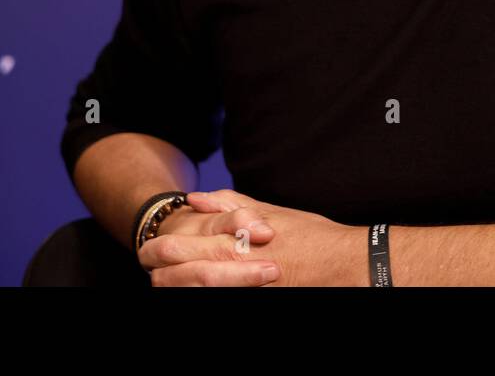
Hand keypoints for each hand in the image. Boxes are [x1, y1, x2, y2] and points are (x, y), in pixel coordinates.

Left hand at [140, 188, 363, 286]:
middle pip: (181, 273)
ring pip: (196, 287)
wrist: (345, 262)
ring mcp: (243, 281)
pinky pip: (220, 296)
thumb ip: (233, 205)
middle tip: (150, 269)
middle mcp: (234, 260)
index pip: (181, 248)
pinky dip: (203, 293)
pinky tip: (195, 291)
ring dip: (177, 286)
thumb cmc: (312, 236)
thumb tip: (197, 199)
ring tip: (164, 283)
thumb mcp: (271, 213)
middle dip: (162, 273)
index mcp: (234, 237)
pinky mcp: (257, 294)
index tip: (150, 253)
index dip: (159, 253)